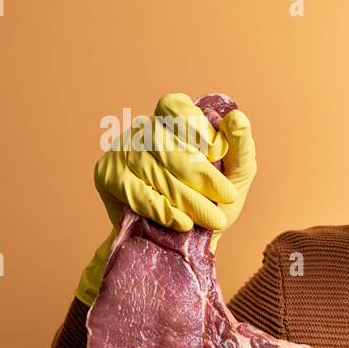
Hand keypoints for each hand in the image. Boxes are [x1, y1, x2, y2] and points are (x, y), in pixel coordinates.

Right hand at [75, 93, 256, 305]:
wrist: (186, 240)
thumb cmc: (214, 198)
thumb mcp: (236, 172)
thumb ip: (240, 145)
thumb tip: (238, 117)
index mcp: (173, 118)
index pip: (176, 107)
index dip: (196, 127)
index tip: (217, 153)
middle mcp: (144, 128)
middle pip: (166, 144)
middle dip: (200, 173)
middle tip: (227, 196)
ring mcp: (122, 150)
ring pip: (152, 170)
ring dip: (186, 197)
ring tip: (213, 219)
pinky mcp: (108, 175)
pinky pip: (134, 191)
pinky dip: (162, 208)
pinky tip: (183, 222)